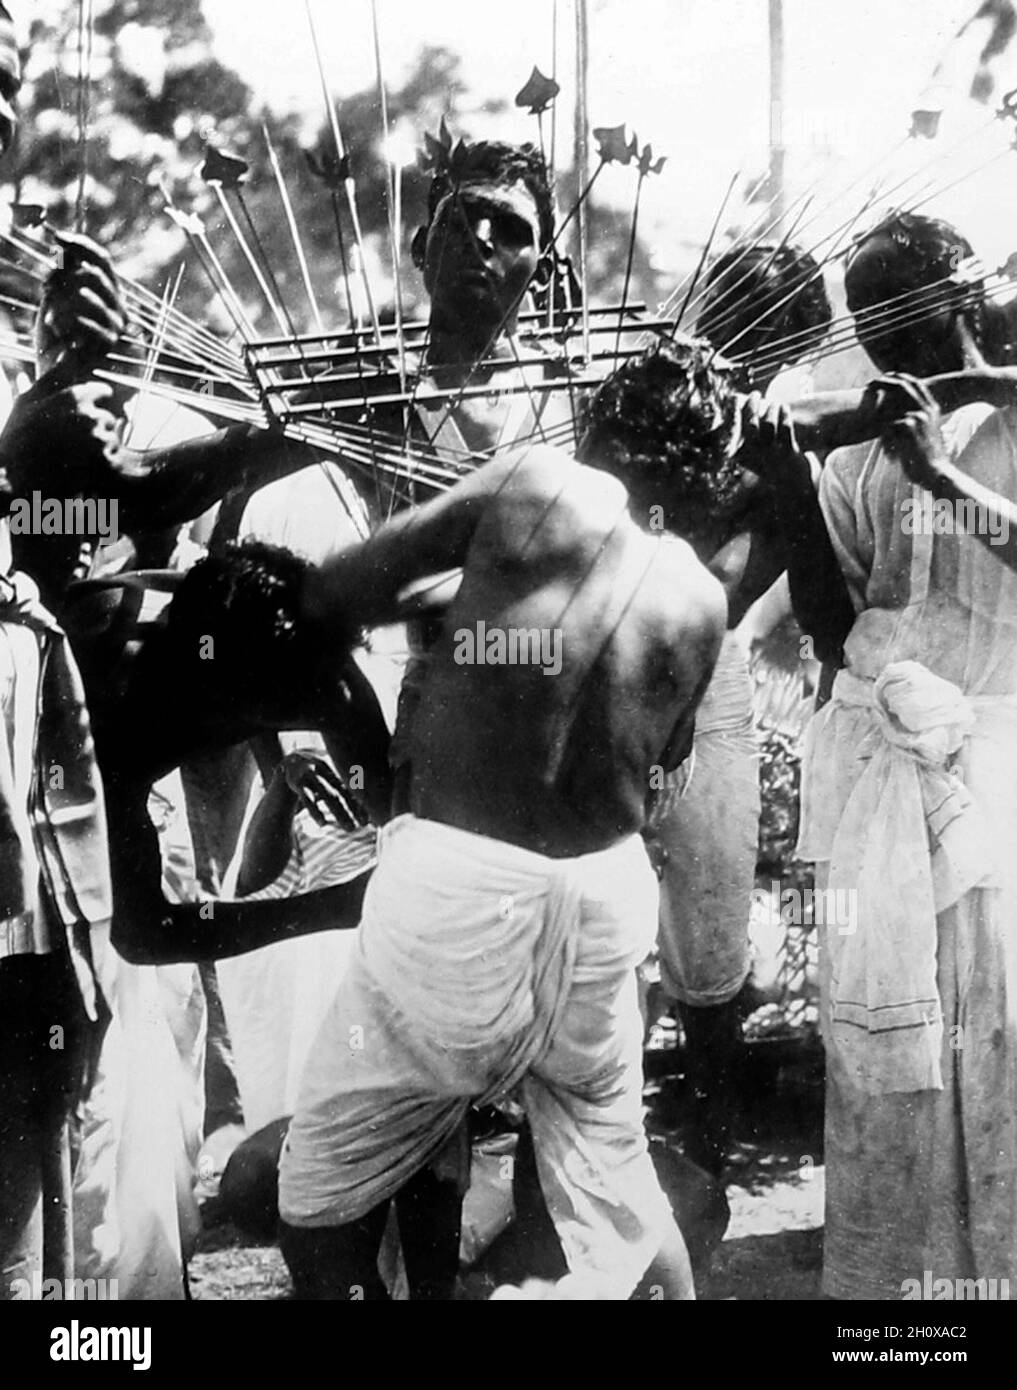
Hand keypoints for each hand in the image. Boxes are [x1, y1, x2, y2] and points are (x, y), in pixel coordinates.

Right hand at [0, 378, 123, 497]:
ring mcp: (97, 440)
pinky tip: (79, 466)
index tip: (79, 414)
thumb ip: (53, 376)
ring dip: (99, 446)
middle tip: (70, 440)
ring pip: (112, 438)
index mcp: (74, 396)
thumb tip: (68, 351)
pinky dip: (101, 464)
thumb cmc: (18, 437)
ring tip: (72, 453)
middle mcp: (89, 415)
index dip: (93, 402)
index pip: (103, 391)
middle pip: (108, 417)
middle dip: (95, 427)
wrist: (14, 477)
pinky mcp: (102, 463)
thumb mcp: (29, 401)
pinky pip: (113, 458)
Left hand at [36, 232, 125, 377]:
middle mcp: (117, 307)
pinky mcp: (110, 344)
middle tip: (46, 289)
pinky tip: (56, 329)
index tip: (56, 236)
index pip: (102, 260)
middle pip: (94, 274)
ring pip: (88, 294)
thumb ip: (58, 280)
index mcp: (107, 294)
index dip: (82, 245)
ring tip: (50, 316)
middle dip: (65, 276)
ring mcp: (116, 326)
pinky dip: (66, 322)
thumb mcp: (52, 304)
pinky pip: (88, 321)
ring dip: (61, 301)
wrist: (64, 383)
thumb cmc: (58, 344)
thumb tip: (59, 254)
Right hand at [279, 752, 364, 830]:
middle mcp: (324, 767)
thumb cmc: (317, 773)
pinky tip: (323, 823)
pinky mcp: (297, 783)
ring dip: (340, 813)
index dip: (360, 801)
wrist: (288, 762)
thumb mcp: (331, 775)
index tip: (368, 818)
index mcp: (335, 764)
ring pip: (328, 795)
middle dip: (353, 809)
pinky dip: (316, 811)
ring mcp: (310, 774)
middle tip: (362, 825)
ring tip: (350, 828)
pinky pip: (308, 799)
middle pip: (342, 790)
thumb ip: (345, 786)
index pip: (351, 784)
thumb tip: (368, 805)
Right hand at [735, 394, 802, 485]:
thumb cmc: (765, 461)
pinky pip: (786, 428)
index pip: (731, 431)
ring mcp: (772, 455)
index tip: (733, 397)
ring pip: (769, 425)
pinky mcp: (788, 453)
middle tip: (755, 394)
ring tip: (774, 401)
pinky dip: (784, 415)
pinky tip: (784, 407)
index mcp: (740, 455)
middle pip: (751, 425)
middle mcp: (755, 456)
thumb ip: (737, 434)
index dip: (731, 412)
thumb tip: (727, 405)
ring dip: (771, 408)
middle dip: (752, 405)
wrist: (789, 481)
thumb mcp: (747, 453)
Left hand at [874, 374, 948, 489]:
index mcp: (932, 408)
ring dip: (883, 428)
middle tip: (868, 385)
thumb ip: (916, 420)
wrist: (937, 473)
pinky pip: (885, 428)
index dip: (898, 377)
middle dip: (882, 382)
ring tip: (887, 446)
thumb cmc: (928, 458)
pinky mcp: (907, 427)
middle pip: (901, 386)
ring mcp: (917, 416)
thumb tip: (897, 415)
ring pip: (889, 410)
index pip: (915, 383)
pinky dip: (884, 443)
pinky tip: (891, 457)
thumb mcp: (926, 433)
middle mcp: (926, 409)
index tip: (885, 377)